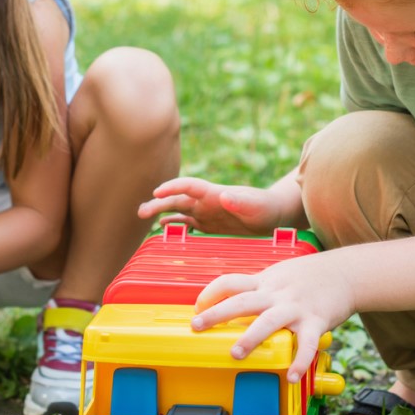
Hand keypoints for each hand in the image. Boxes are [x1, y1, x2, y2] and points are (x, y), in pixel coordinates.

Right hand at [138, 177, 291, 235]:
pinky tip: (162, 227)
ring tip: (143, 217)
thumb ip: (239, 201)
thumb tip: (224, 196)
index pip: (188, 186)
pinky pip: (187, 222)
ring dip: (161, 212)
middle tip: (141, 212)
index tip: (157, 192)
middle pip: (177, 199)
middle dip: (158, 203)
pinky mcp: (209, 223)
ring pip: (178, 210)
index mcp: (214, 193)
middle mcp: (206, 201)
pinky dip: (174, 224)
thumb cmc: (265, 207)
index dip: (172, 187)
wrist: (273, 214)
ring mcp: (206, 211)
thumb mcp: (255, 205)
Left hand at [190, 252, 355, 382]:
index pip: (231, 282)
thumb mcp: (279, 274)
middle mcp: (277, 293)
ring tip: (236, 354)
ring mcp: (296, 307)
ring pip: (269, 321)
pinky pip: (307, 343)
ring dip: (251, 337)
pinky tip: (292, 376)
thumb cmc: (309, 277)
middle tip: (197, 326)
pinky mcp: (317, 321)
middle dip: (217, 313)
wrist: (347, 273)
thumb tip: (232, 304)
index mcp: (265, 282)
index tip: (197, 307)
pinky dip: (300, 361)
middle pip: (242, 301)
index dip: (211, 293)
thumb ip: (258, 289)